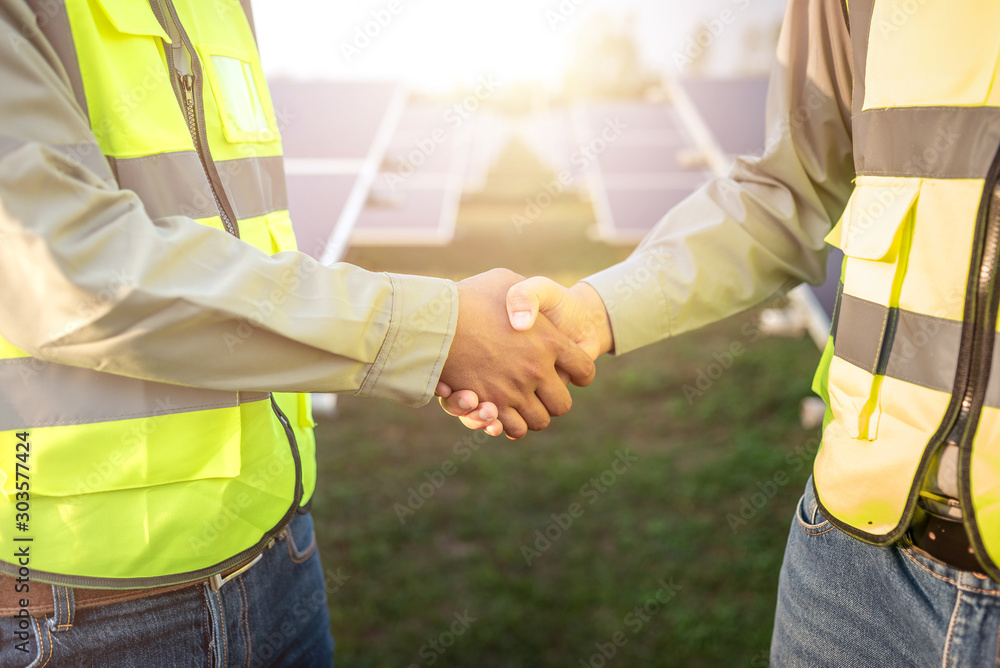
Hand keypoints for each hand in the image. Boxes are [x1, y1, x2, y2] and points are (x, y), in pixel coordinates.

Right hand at [438, 269, 595, 438]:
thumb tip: (530, 316)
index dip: (580, 372)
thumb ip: (527, 295)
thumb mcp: (506, 281)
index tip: (573, 372)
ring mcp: (515, 390)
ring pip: (540, 420)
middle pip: (562, 403)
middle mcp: (537, 369)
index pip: (584, 369)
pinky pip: (514, 428)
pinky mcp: (492, 406)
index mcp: (549, 340)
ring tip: (522, 403)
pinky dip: (510, 425)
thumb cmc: (471, 296)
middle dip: (554, 399)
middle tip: (542, 391)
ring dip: (532, 414)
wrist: (437, 317)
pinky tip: (503, 413)